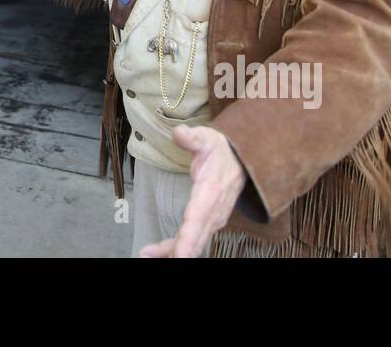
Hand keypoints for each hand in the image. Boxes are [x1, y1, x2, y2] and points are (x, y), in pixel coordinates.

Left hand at [139, 125, 246, 257]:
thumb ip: (192, 138)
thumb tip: (179, 133)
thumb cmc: (219, 149)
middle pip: (194, 238)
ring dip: (173, 253)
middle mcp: (213, 212)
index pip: (198, 219)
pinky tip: (160, 253)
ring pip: (193, 242)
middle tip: (150, 257)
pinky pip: (193, 239)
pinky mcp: (209, 222)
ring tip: (148, 255)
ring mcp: (212, 220)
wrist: (242, 159)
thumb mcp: (206, 138)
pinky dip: (178, 249)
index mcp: (210, 193)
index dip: (188, 239)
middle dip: (177, 252)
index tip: (180, 256)